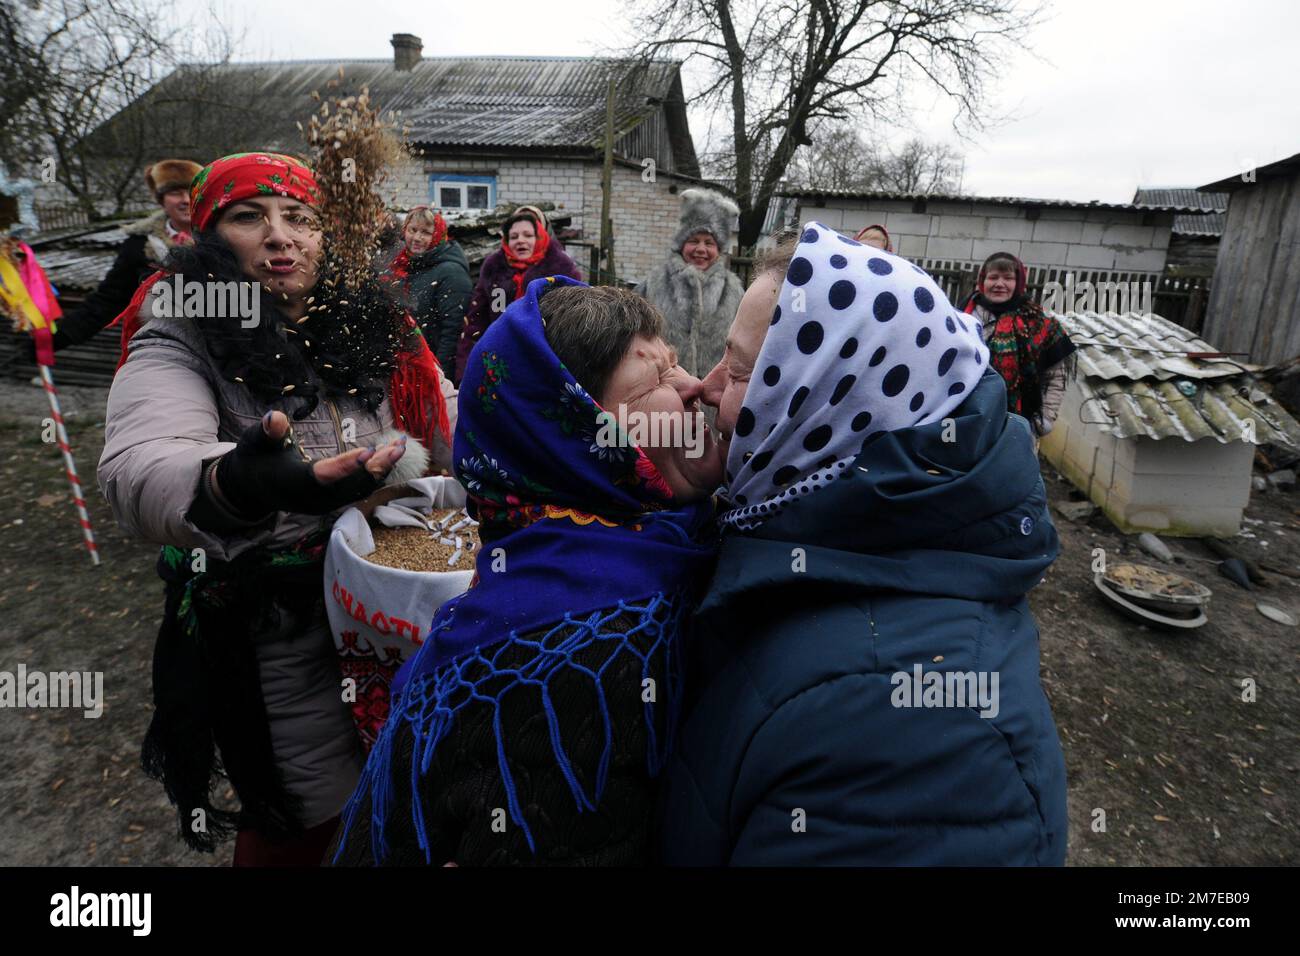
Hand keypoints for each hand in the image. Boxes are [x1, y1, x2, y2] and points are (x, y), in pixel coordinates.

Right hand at [214, 411, 405, 517]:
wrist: (251, 489)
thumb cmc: (255, 460)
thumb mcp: (254, 442)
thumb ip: (267, 432)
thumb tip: (275, 417)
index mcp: (294, 483)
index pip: (324, 476)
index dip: (346, 466)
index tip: (368, 452)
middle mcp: (314, 499)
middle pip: (351, 485)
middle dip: (377, 466)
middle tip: (398, 445)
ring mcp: (326, 504)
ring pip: (360, 488)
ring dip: (382, 468)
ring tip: (399, 445)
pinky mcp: (333, 501)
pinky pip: (359, 489)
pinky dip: (376, 472)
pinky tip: (388, 454)